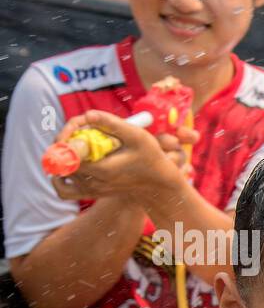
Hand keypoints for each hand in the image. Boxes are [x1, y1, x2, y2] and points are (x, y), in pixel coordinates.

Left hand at [49, 109, 194, 202]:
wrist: (159, 185)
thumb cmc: (151, 159)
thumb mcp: (137, 136)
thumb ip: (112, 124)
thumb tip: (87, 114)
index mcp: (100, 169)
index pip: (66, 150)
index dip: (68, 133)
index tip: (82, 124)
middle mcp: (91, 182)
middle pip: (60, 158)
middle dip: (68, 139)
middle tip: (86, 130)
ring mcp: (89, 190)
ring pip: (61, 170)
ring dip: (66, 153)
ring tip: (86, 144)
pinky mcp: (90, 193)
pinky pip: (63, 189)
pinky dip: (60, 176)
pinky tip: (72, 162)